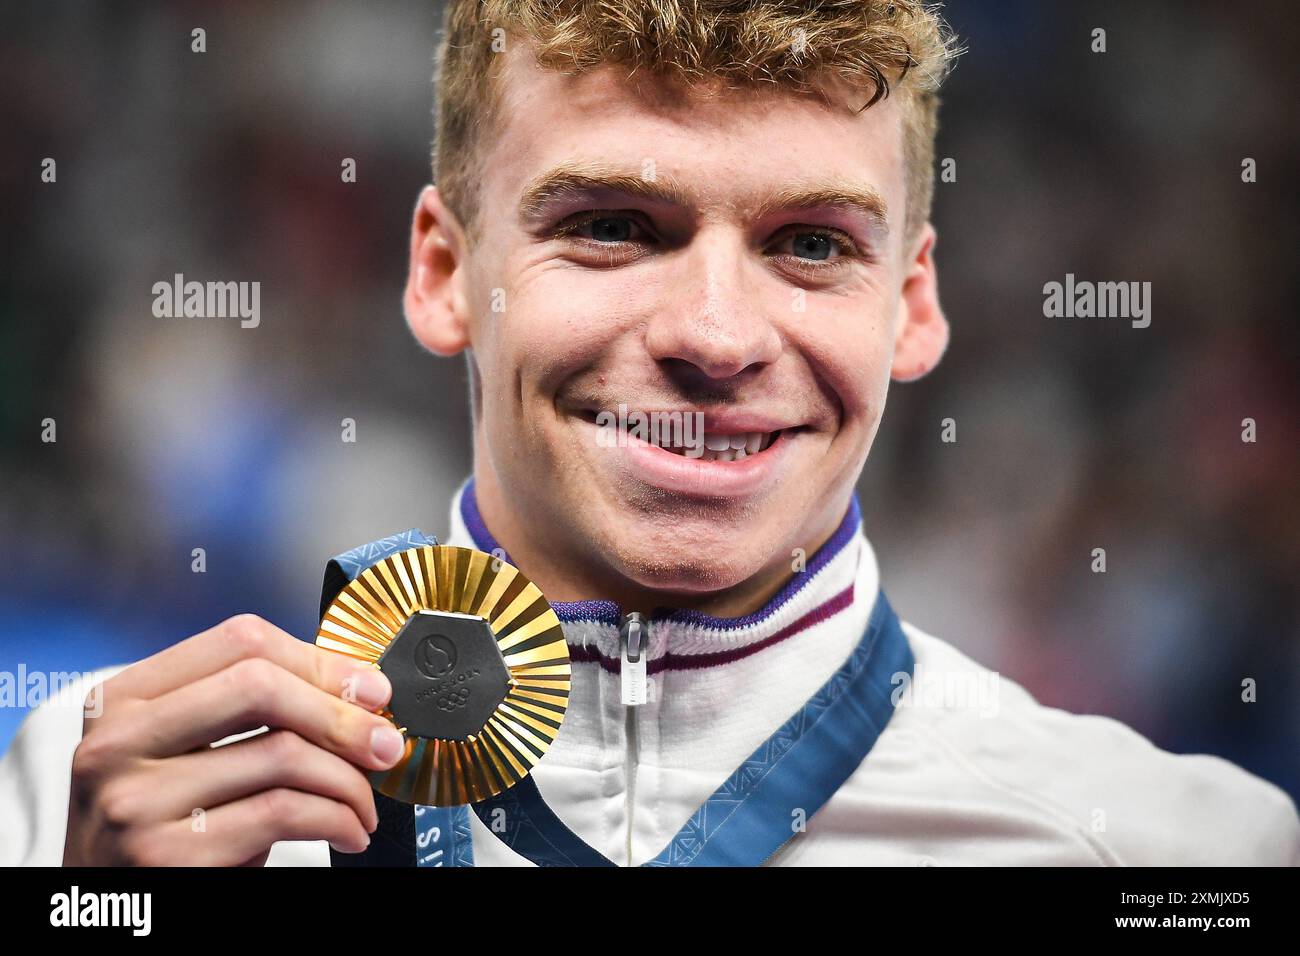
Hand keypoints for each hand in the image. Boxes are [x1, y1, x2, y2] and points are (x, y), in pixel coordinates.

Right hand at [63, 614, 405, 865]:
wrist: (114, 911)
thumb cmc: (163, 828)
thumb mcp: (183, 756)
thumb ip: (246, 713)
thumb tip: (356, 690)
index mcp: (124, 699)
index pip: (239, 642)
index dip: (318, 660)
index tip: (368, 687)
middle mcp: (119, 742)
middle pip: (260, 687)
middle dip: (341, 713)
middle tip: (384, 741)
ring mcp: (137, 800)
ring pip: (282, 754)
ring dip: (348, 780)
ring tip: (363, 803)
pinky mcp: (169, 853)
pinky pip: (284, 813)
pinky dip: (336, 819)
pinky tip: (346, 830)